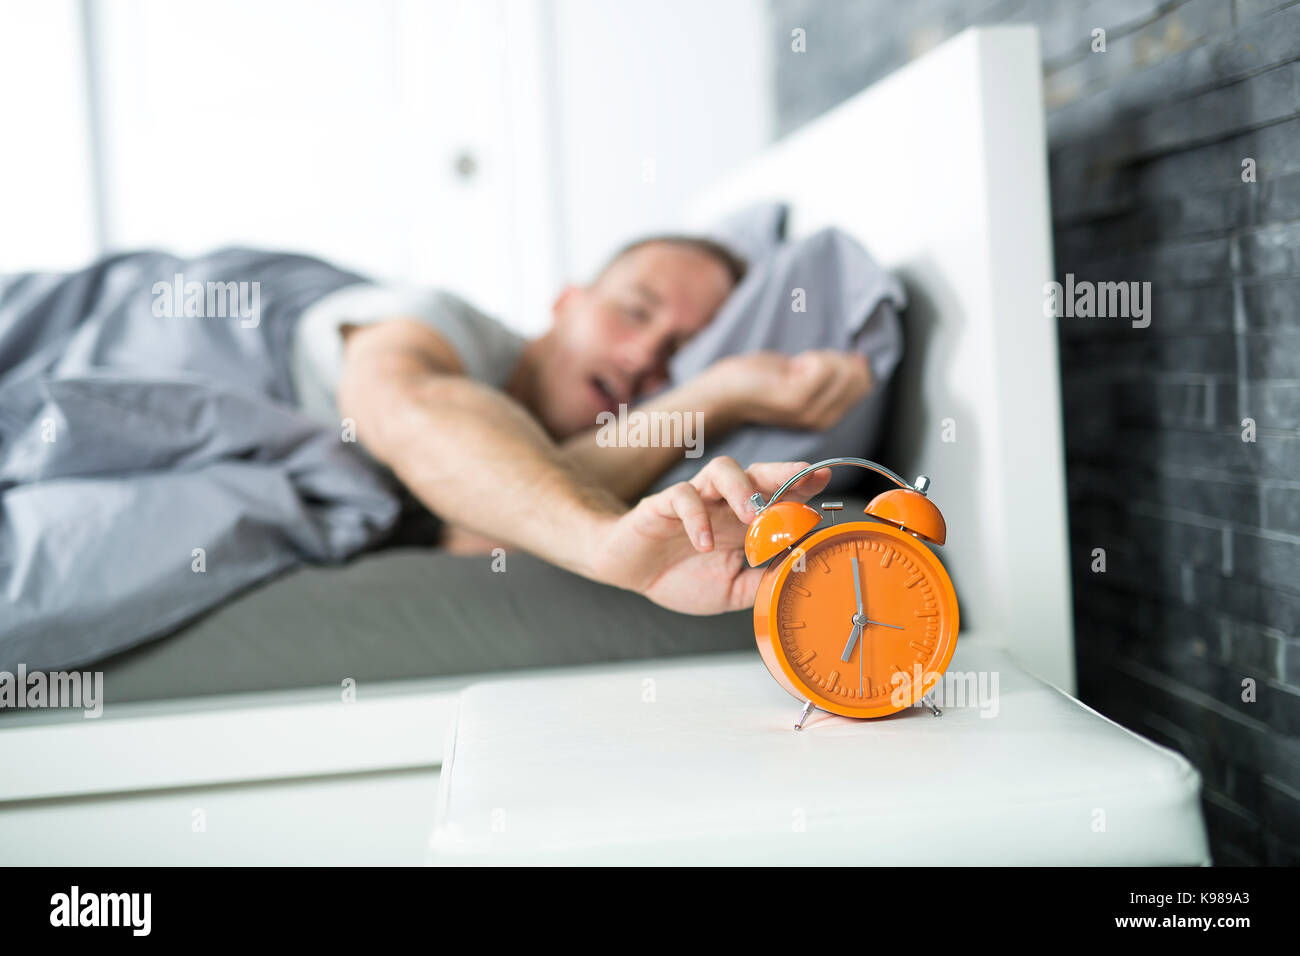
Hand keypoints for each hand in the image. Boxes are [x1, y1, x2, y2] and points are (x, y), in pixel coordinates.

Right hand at [590, 456, 829, 614]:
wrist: (629, 571)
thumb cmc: (680, 575)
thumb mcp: (732, 590)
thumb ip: (763, 583)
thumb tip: (799, 577)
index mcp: (743, 521)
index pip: (778, 495)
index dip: (801, 485)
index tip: (825, 481)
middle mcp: (723, 503)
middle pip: (757, 472)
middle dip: (783, 472)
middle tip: (804, 479)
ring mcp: (695, 500)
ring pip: (722, 471)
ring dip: (742, 489)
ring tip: (752, 517)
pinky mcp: (663, 505)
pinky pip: (682, 498)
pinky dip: (697, 519)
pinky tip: (705, 545)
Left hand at [697, 350, 872, 430]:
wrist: (724, 392)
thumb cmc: (760, 379)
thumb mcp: (804, 375)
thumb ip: (833, 373)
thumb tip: (863, 362)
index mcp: (828, 415)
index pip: (864, 382)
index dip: (844, 362)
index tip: (812, 364)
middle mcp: (824, 419)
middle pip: (856, 374)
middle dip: (833, 358)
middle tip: (800, 366)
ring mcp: (810, 412)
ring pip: (840, 370)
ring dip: (818, 358)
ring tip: (793, 370)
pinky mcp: (796, 400)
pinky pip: (822, 367)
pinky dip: (808, 359)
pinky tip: (789, 370)